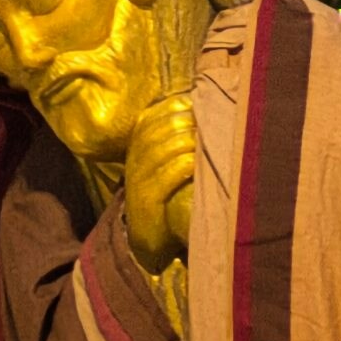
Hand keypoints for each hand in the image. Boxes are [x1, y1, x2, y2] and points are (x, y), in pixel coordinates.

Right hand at [121, 93, 195, 273]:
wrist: (149, 238)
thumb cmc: (165, 194)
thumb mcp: (163, 163)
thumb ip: (173, 138)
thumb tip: (198, 109)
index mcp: (137, 146)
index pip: (151, 117)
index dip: (173, 107)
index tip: (196, 103)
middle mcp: (134, 160)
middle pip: (156, 130)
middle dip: (182, 121)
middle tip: (206, 121)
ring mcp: (138, 180)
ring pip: (160, 151)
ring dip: (185, 141)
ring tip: (205, 139)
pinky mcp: (147, 201)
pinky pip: (165, 177)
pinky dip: (182, 166)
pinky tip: (196, 162)